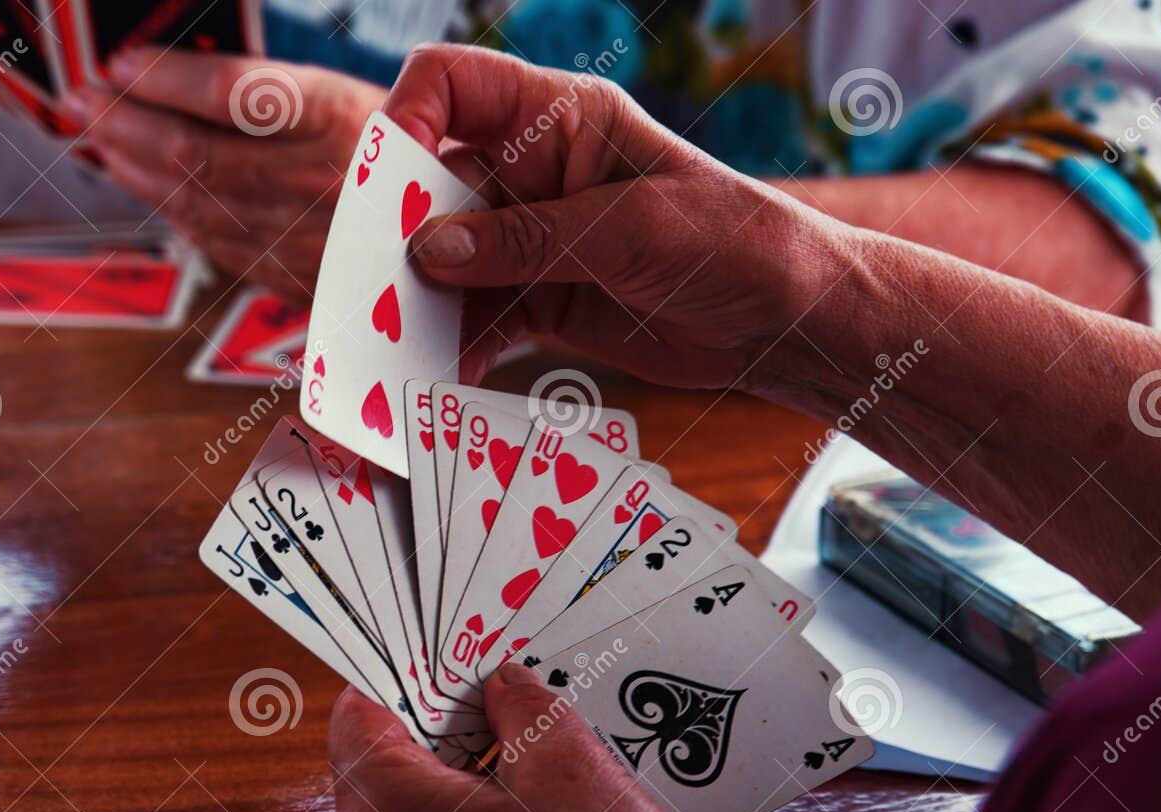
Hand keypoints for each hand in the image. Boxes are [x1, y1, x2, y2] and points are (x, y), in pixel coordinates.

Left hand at [65, 51, 384, 297]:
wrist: (456, 233)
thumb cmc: (399, 154)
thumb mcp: (355, 99)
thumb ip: (276, 93)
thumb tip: (180, 75)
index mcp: (341, 120)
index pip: (234, 94)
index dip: (167, 77)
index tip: (122, 61)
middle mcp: (320, 182)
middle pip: (196, 152)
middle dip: (125, 123)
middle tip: (83, 100)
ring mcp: (304, 236)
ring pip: (194, 201)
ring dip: (133, 167)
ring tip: (97, 136)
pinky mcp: (293, 275)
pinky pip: (213, 239)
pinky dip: (167, 208)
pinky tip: (141, 183)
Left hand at [329, 663, 736, 811]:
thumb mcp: (565, 758)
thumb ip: (517, 703)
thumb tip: (501, 683)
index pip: (357, 714)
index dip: (402, 675)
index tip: (441, 653)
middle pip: (378, 765)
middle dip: (433, 725)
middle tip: (494, 696)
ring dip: (453, 779)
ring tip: (524, 756)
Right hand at [386, 44, 853, 385]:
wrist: (786, 320)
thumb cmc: (732, 242)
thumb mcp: (627, 232)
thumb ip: (525, 242)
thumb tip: (427, 252)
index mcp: (560, 118)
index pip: (451, 86)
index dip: (406, 121)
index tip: (387, 189)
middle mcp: (534, 171)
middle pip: (433, 186)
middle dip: (399, 236)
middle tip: (375, 292)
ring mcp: (534, 239)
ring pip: (447, 261)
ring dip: (421, 305)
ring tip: (400, 351)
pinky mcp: (542, 300)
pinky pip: (478, 318)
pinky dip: (457, 346)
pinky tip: (444, 377)